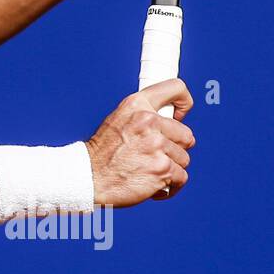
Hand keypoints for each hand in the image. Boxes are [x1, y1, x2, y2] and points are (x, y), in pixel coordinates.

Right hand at [86, 80, 195, 207]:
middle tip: (156, 155)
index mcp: (137, 105)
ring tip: (149, 170)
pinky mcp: (162, 168)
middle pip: (186, 134)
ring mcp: (156, 145)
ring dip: (171, 168)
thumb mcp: (117, 120)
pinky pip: (181, 177)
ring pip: (184, 158)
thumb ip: (142, 116)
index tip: (180, 114)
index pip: (175, 88)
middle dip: (175, 147)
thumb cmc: (102, 153)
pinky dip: (171, 185)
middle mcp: (148, 121)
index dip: (183, 102)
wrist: (87, 177)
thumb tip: (169, 121)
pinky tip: (154, 185)